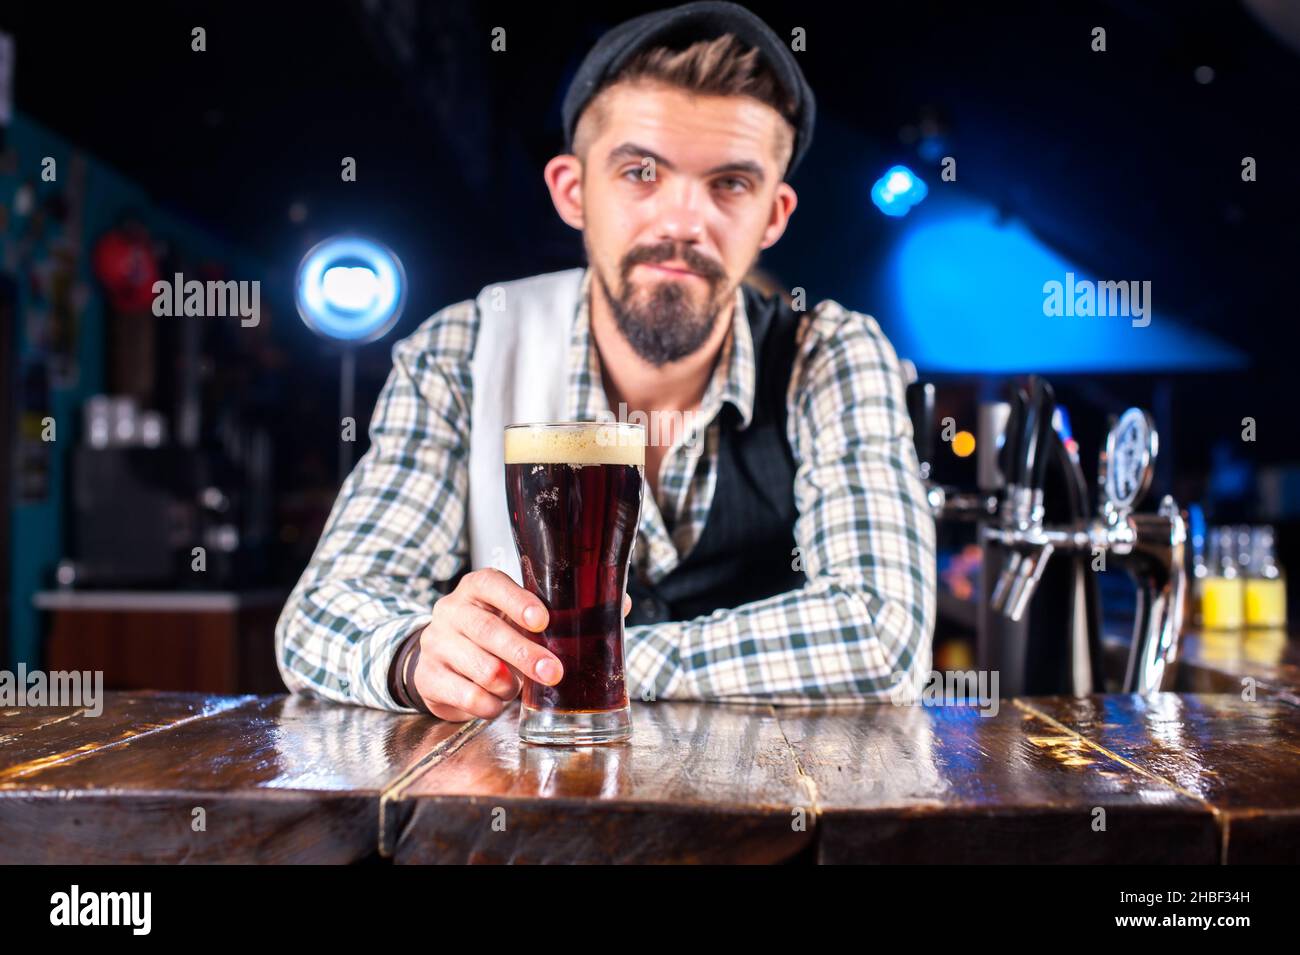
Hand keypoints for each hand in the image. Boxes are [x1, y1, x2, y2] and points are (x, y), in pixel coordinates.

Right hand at [410, 568, 630, 721]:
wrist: (442, 659)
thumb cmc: (494, 632)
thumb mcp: (520, 616)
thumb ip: (565, 609)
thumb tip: (622, 603)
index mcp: (477, 588)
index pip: (491, 584)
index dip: (517, 601)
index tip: (543, 619)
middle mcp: (452, 610)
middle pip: (487, 630)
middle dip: (524, 654)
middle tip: (554, 671)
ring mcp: (436, 643)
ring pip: (479, 667)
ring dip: (508, 684)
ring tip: (517, 686)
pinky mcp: (428, 677)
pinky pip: (466, 696)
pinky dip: (490, 705)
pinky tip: (497, 701)